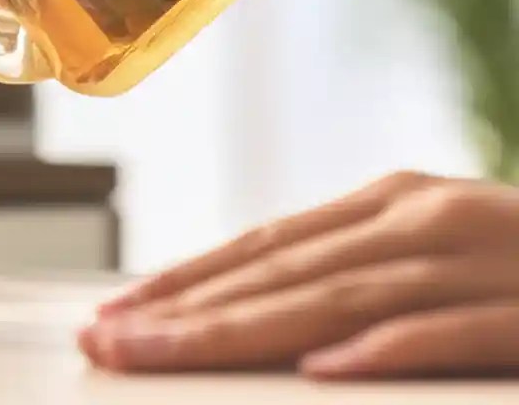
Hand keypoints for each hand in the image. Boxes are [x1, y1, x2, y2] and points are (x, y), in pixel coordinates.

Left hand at [79, 172, 518, 377]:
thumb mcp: (434, 251)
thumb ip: (355, 269)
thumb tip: (258, 303)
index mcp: (390, 204)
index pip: (263, 244)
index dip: (183, 278)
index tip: (111, 311)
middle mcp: (418, 220)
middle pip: (277, 271)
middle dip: (182, 310)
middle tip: (102, 340)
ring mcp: (475, 261)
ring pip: (334, 300)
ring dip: (238, 328)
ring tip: (158, 353)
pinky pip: (447, 334)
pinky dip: (385, 351)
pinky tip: (322, 371)